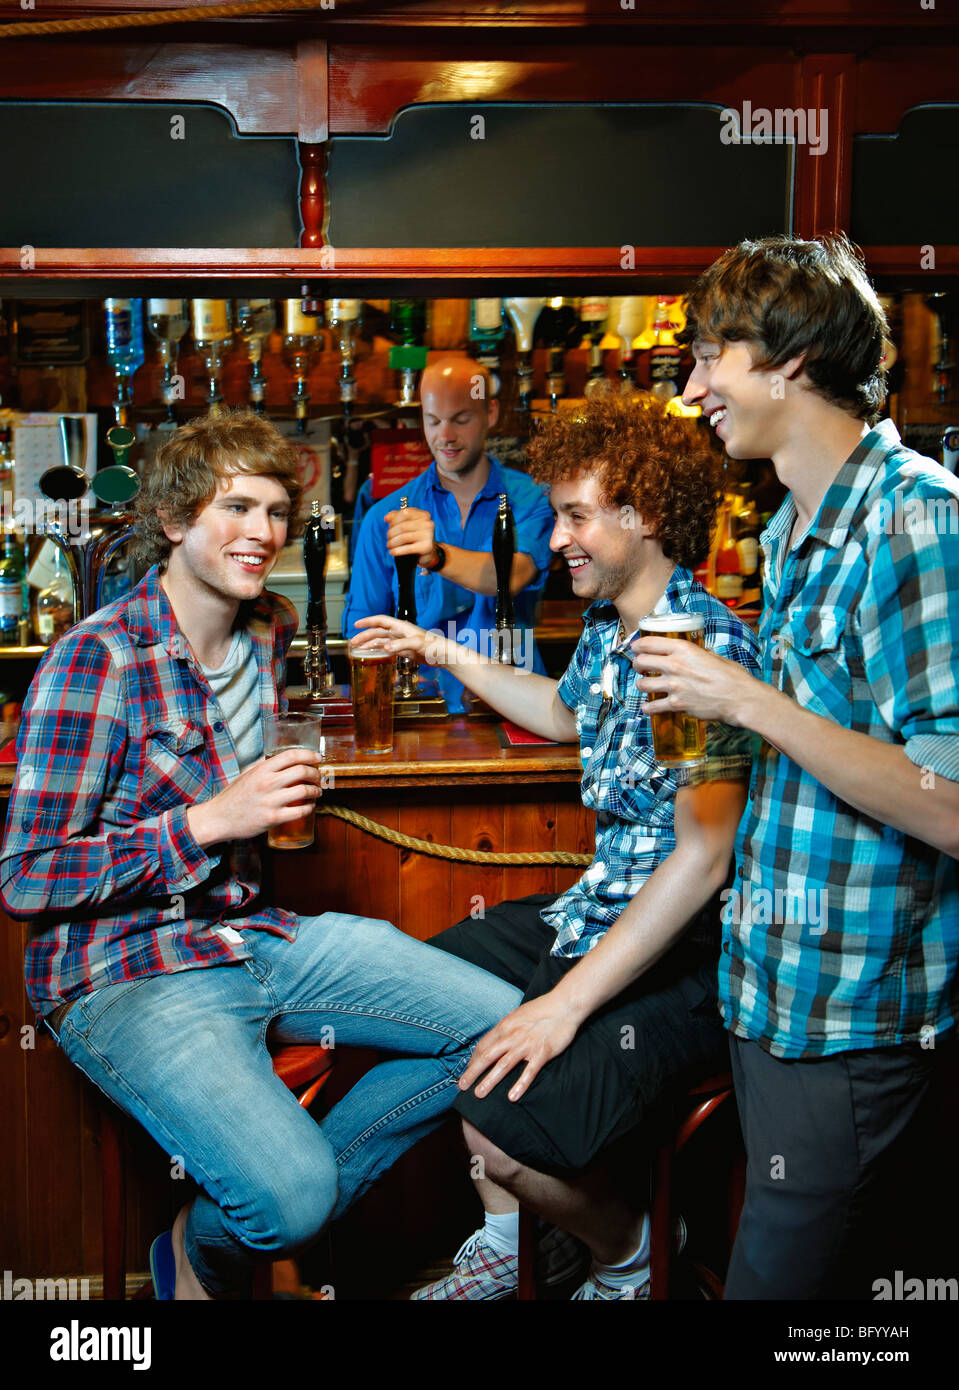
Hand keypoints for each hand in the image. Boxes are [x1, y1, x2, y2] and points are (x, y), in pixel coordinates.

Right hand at [186, 747, 322, 846]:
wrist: (219, 818)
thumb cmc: (232, 797)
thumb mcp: (246, 774)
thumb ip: (263, 766)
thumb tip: (281, 760)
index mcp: (261, 769)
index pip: (291, 755)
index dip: (308, 754)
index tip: (317, 757)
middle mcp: (267, 783)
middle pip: (302, 771)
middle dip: (315, 773)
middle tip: (318, 777)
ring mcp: (270, 801)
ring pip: (304, 791)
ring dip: (316, 791)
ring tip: (317, 792)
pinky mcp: (273, 818)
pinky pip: (300, 811)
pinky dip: (310, 808)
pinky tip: (310, 806)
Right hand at [353, 614, 453, 666]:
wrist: (442, 655)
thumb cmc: (433, 646)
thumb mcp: (415, 644)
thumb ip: (399, 645)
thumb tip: (385, 648)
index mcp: (401, 627)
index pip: (381, 621)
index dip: (368, 622)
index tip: (356, 625)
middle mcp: (399, 632)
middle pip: (378, 632)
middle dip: (365, 636)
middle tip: (353, 642)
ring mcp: (401, 641)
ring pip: (381, 641)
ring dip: (370, 644)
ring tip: (358, 648)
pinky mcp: (404, 649)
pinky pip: (387, 648)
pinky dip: (378, 650)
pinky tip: (372, 653)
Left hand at [384, 506, 435, 567]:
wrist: (428, 552)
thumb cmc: (416, 536)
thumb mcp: (408, 524)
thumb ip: (397, 517)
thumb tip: (387, 518)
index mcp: (424, 515)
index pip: (405, 513)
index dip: (393, 520)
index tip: (389, 526)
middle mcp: (428, 524)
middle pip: (402, 527)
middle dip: (391, 533)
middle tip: (388, 538)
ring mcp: (428, 535)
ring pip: (403, 538)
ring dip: (392, 542)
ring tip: (389, 545)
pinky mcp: (426, 547)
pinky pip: (406, 548)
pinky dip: (396, 551)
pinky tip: (392, 552)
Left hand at [458, 995, 580, 1102]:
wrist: (564, 1004)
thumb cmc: (542, 1009)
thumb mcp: (518, 1015)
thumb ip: (507, 1028)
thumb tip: (496, 1040)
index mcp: (505, 1026)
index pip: (483, 1046)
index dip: (473, 1060)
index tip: (467, 1072)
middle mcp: (512, 1035)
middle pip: (487, 1056)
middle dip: (473, 1072)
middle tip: (462, 1086)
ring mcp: (527, 1044)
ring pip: (503, 1065)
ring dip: (490, 1080)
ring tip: (479, 1094)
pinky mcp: (542, 1052)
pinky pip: (529, 1071)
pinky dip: (520, 1084)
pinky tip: (512, 1097)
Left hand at [631, 636, 758, 726]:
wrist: (741, 698)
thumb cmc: (733, 677)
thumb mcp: (712, 656)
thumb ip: (696, 655)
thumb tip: (688, 655)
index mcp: (684, 649)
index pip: (649, 643)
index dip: (638, 645)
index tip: (636, 648)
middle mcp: (675, 665)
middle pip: (640, 662)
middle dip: (637, 664)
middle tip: (640, 667)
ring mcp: (674, 686)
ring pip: (642, 684)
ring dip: (642, 685)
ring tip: (646, 685)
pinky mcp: (676, 704)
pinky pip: (652, 706)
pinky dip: (648, 708)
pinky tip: (649, 707)